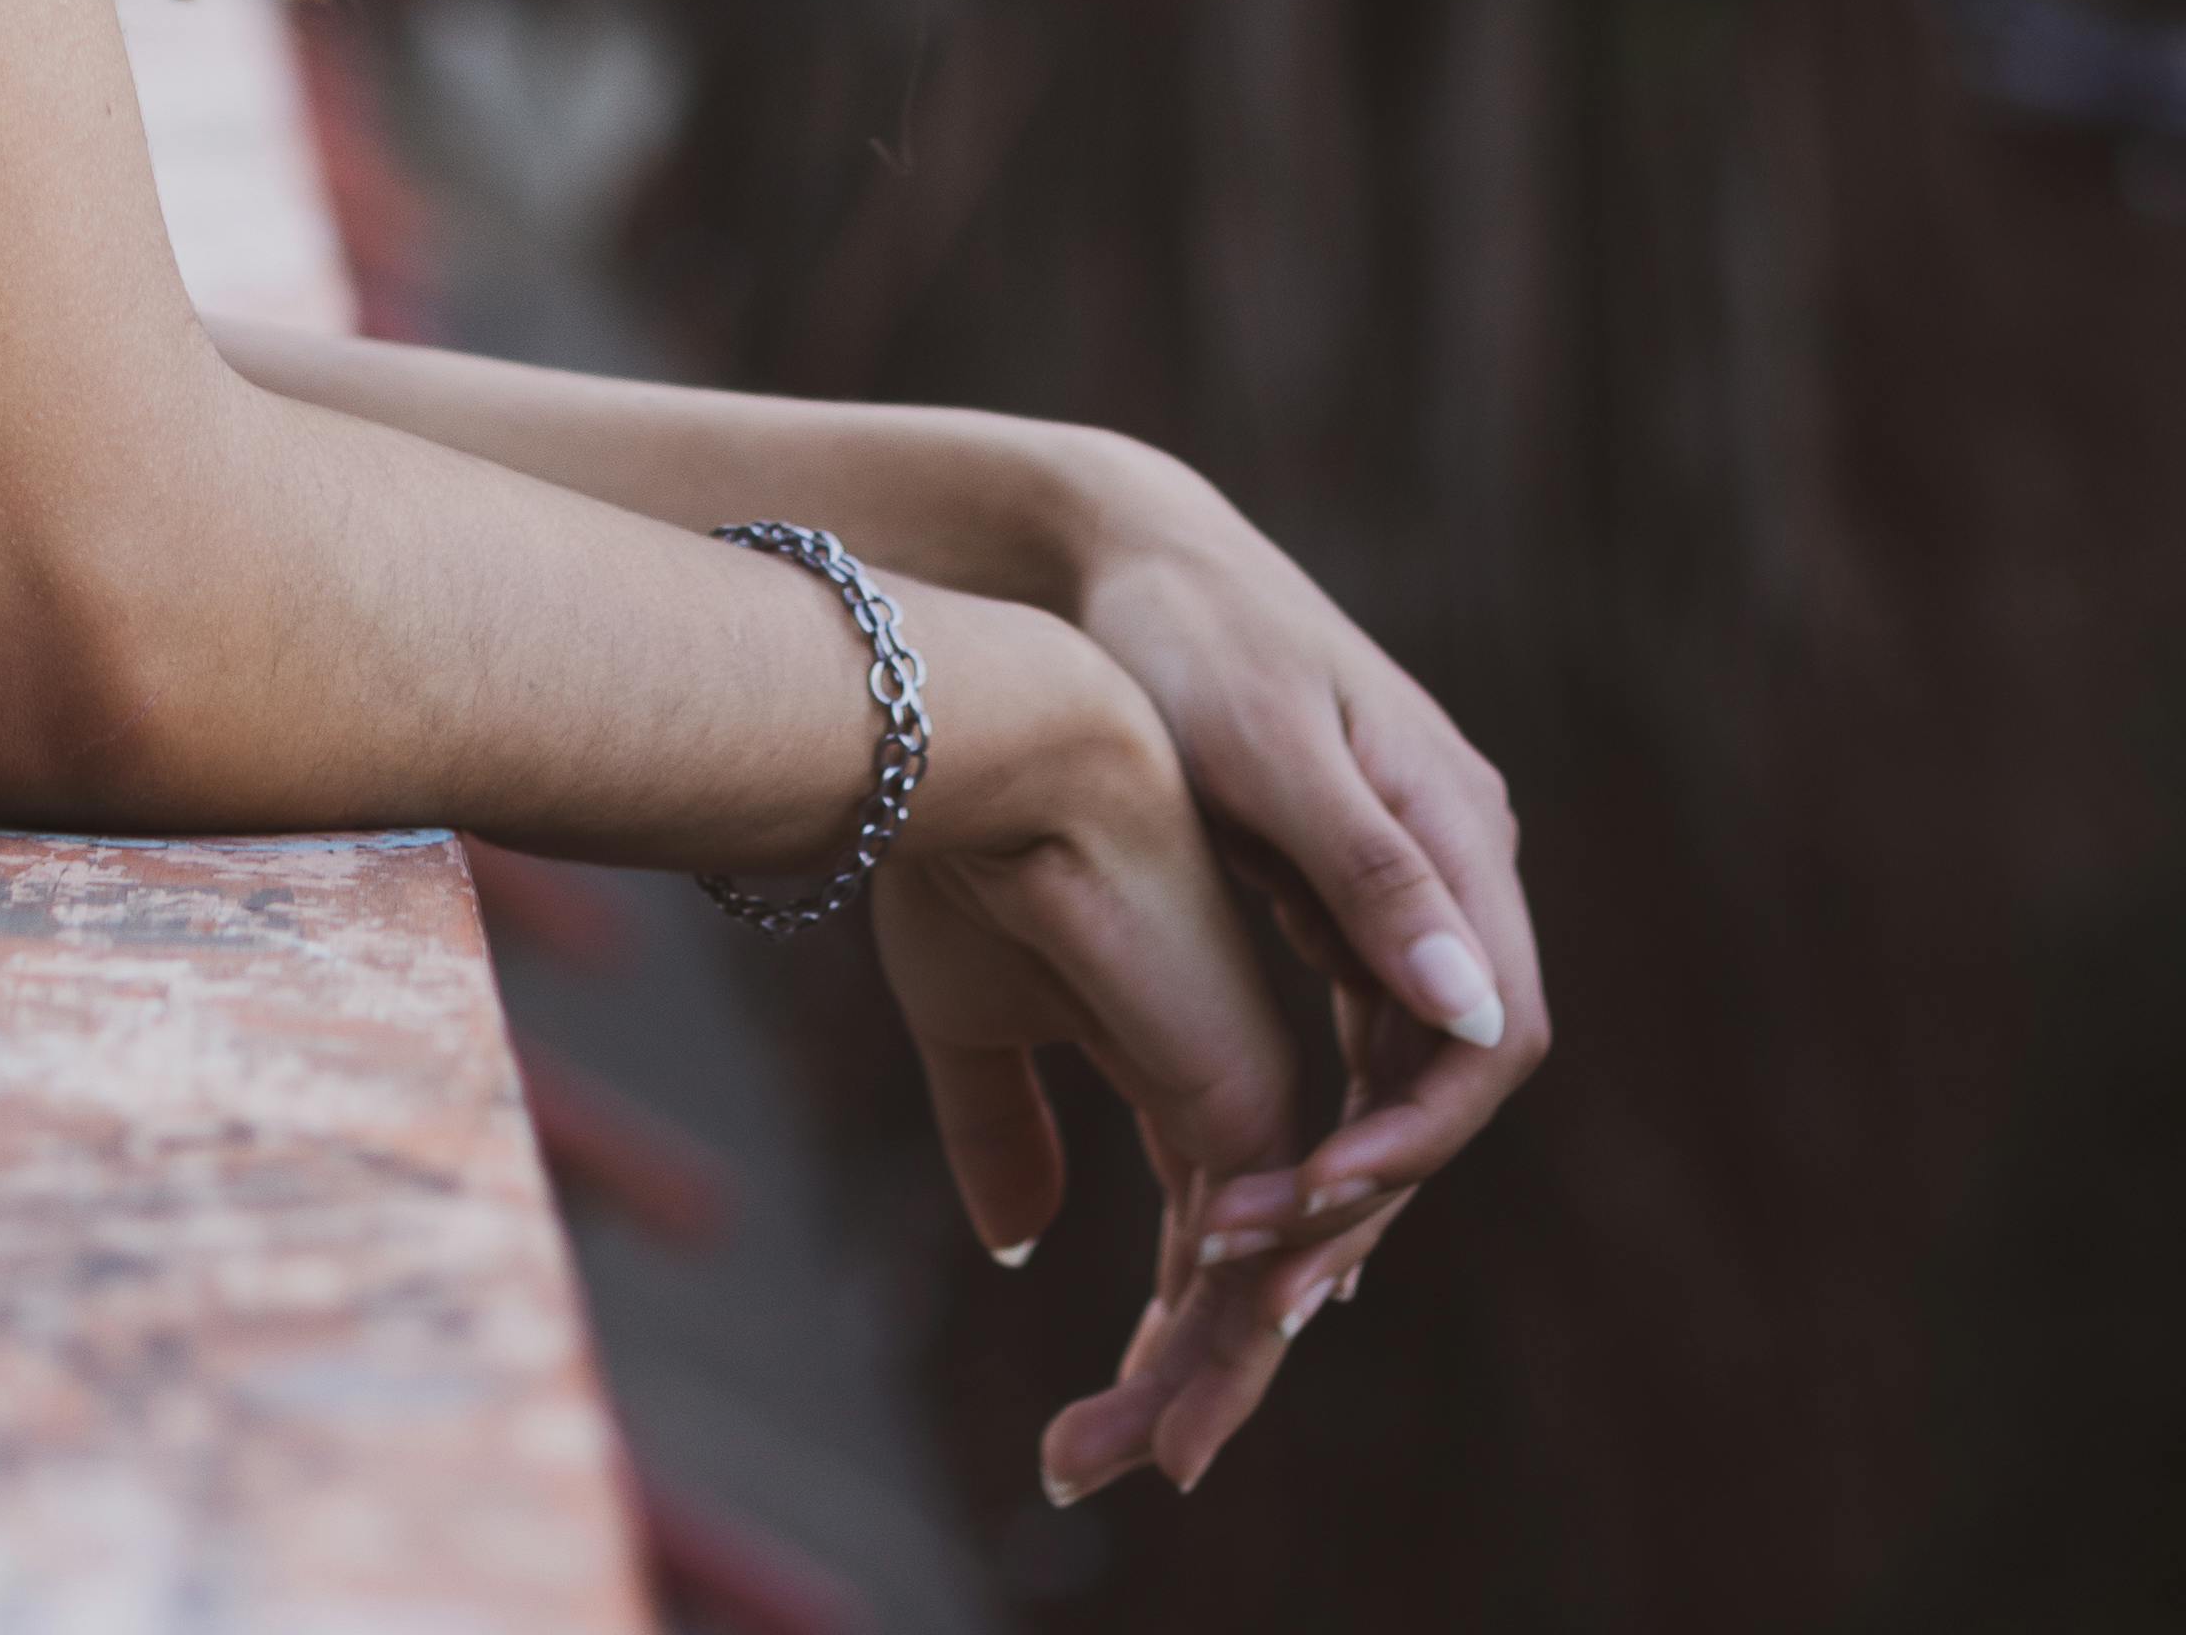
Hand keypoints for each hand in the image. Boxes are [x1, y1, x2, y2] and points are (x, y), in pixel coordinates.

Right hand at [872, 619, 1317, 1503]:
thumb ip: (1004, 1126)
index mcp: (1191, 1056)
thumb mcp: (971, 1014)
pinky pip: (1251, 1266)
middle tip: (1096, 1466)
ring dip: (1184, 1386)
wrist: (1000, 761)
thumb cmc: (970, 857)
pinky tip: (1144, 1400)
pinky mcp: (1250, 1094)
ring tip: (1100, 1458)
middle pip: (1245, 1280)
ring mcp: (1257, 1092)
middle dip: (1181, 1386)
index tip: (1099, 1414)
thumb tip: (1021, 1237)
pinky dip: (1201, 1347)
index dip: (1170, 1331)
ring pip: (1254, 1289)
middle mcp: (1244, 1083)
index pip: (1209, 1235)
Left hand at [1019, 432, 1548, 1420]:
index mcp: (1455, 826)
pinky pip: (1361, 1030)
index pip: (1494, 1035)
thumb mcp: (1265, 747)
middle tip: (1253, 1288)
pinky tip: (1260, 1191)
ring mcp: (1405, 873)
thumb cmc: (1183, 632)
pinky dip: (1322, 1115)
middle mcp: (1452, 858)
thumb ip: (1370, 872)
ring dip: (1345, 1169)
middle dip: (1370, 1185)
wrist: (1120, 552)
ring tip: (1241, 1265)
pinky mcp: (1345, 886)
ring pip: (1407, 1064)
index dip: (1415, 1140)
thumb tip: (1477, 1016)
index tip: (1305, 1205)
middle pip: (1453, 1068)